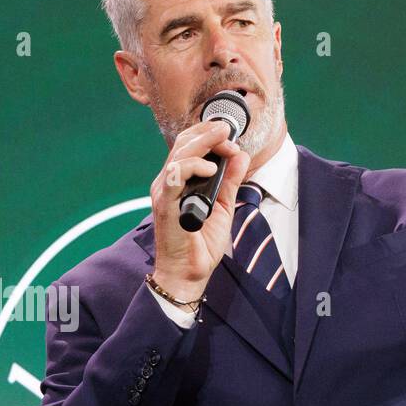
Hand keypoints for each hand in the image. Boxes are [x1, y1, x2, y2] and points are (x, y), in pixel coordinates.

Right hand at [150, 120, 251, 299]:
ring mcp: (164, 192)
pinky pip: (175, 175)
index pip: (189, 145)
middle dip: (209, 133)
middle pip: (183, 143)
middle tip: (229, 132)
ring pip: (179, 154)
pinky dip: (193, 166)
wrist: (187, 273)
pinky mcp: (165, 204)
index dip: (210, 134)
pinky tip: (211, 169)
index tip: (232, 137)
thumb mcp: (223, 206)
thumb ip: (230, 180)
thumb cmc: (200, 244)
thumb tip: (241, 155)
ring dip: (204, 143)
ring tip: (225, 145)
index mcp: (178, 181)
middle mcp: (167, 182)